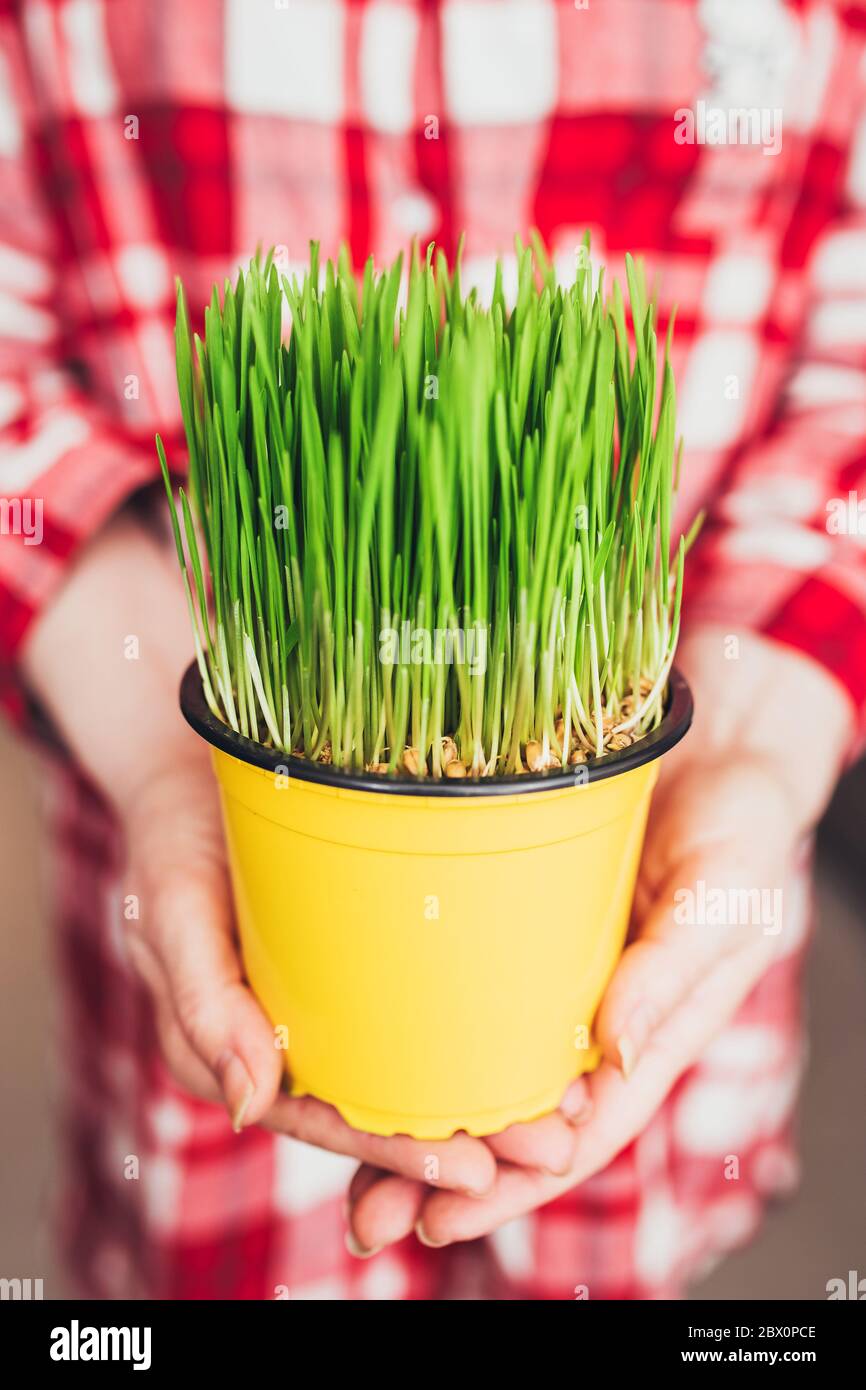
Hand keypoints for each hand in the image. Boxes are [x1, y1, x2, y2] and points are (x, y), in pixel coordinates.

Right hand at [21, 508, 583, 1196]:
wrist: (193, 763)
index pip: (320, 1118)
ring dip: (478, 1101)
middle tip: (548, 1148)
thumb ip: (203, 1004)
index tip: (474, 1168)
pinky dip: (464, 1035)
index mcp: (232, 1050)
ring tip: (561, 1113)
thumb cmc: (176, 833)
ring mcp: (321, 1003)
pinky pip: (409, 1013)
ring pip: (402, 1071)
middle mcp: (282, 1040)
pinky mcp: (352, 962)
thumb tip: (248, 1108)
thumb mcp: (176, 907)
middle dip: (461, 1140)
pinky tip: (530, 1038)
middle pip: (376, 1107)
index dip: (392, 1150)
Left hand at [344, 626, 851, 1251]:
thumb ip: (676, 967)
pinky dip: (407, 1015)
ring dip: (408, 1109)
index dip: (515, 1186)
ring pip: (468, 1055)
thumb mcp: (724, 891)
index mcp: (645, 1031)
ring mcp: (541, 967)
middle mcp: (584, 1013)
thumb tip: (618, 1051)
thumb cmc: (738, 822)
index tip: (443, 1221)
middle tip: (363, 1219)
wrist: (713, 737)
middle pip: (507, 1113)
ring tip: (329, 1151)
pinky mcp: (504, 915)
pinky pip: (452, 978)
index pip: (578, 1133)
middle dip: (438, 1172)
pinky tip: (351, 1038)